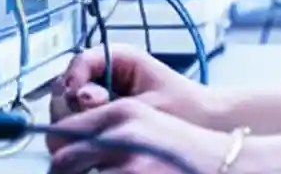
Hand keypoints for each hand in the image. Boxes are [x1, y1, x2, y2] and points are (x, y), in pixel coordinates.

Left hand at [46, 97, 230, 173]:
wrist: (224, 163)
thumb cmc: (184, 150)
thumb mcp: (147, 124)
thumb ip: (109, 131)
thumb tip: (65, 152)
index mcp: (122, 113)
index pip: (63, 130)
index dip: (56, 152)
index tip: (58, 163)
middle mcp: (121, 133)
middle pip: (62, 159)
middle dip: (61, 173)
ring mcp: (128, 163)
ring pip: (74, 173)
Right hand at [51, 44, 219, 126]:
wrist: (206, 124)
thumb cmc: (186, 107)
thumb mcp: (149, 102)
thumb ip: (112, 101)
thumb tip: (81, 98)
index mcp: (117, 58)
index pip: (79, 62)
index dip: (75, 80)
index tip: (81, 98)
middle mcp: (104, 75)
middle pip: (66, 86)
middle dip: (75, 105)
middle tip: (95, 117)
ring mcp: (99, 97)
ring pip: (67, 107)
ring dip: (77, 120)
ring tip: (102, 130)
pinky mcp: (100, 117)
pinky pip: (78, 123)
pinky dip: (84, 132)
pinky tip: (98, 140)